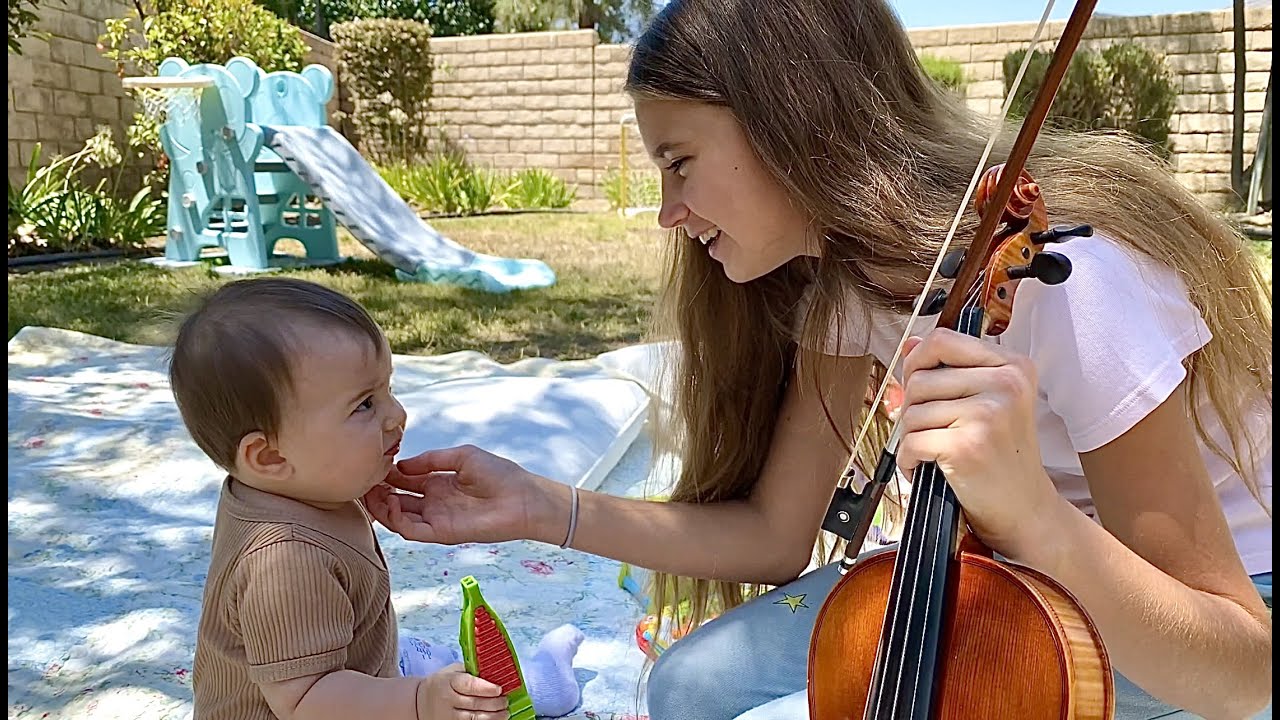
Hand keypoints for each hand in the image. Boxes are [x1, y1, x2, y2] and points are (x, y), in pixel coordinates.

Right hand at [364, 445, 554, 544]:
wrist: (524, 498)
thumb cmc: (500, 474)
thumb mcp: (462, 457)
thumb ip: (432, 460)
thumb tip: (403, 464)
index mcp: (438, 483)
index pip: (404, 481)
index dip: (387, 474)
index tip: (371, 463)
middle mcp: (434, 502)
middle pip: (396, 500)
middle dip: (377, 491)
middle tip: (362, 480)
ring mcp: (436, 519)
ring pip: (398, 518)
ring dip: (381, 506)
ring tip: (370, 491)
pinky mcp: (442, 534)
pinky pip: (412, 531)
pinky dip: (396, 520)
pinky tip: (390, 503)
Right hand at [415, 663, 508, 719]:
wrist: (419, 702)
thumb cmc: (442, 683)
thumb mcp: (452, 672)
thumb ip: (471, 672)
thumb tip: (495, 672)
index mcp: (449, 682)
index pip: (469, 685)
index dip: (486, 688)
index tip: (499, 689)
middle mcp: (448, 700)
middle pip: (475, 703)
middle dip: (494, 703)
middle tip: (505, 701)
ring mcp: (448, 716)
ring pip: (474, 719)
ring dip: (493, 717)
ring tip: (504, 713)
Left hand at [895, 328, 1063, 561]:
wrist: (1026, 511)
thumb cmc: (1000, 458)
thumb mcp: (986, 403)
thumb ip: (948, 370)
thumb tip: (910, 342)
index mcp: (1013, 366)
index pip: (941, 340)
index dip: (916, 362)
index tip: (918, 385)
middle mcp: (1006, 384)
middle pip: (919, 378)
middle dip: (912, 408)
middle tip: (931, 430)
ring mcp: (988, 414)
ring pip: (911, 411)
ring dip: (911, 437)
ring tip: (934, 452)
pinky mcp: (967, 446)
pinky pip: (910, 441)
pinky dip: (909, 460)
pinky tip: (926, 468)